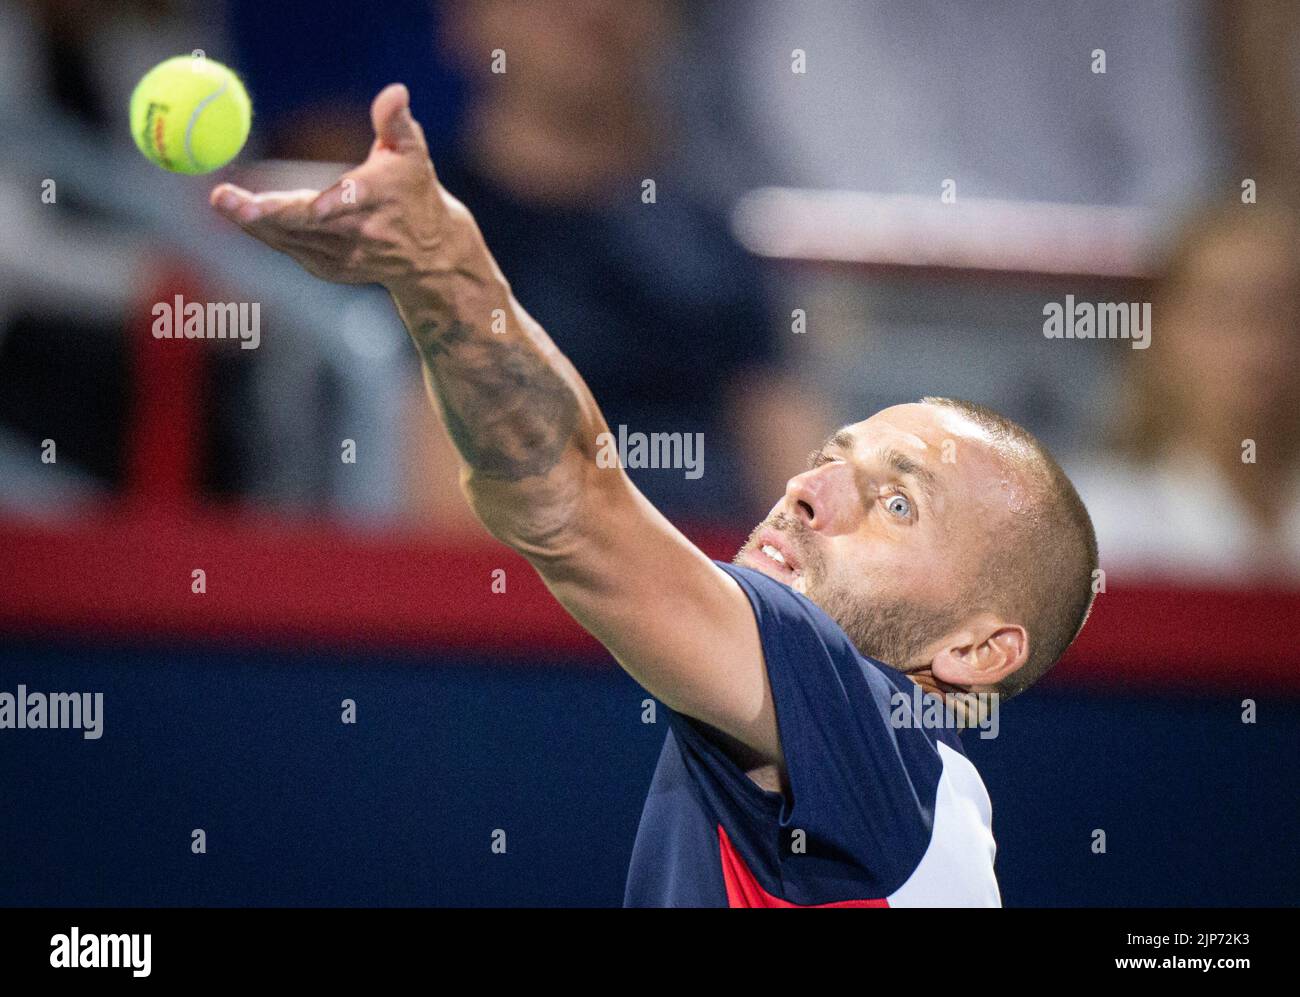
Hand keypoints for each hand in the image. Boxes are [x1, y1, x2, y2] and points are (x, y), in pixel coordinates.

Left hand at [210, 83, 462, 288]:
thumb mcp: (414, 154)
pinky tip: (242, 213)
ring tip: (222, 200)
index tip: (304, 203)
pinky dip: (265, 231)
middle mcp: (360, 232)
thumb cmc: (415, 192)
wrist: (430, 256)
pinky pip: (290, 248)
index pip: (351, 200)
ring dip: (252, 220)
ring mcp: (343, 256)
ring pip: (291, 238)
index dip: (328, 204)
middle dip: (263, 212)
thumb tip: (395, 91)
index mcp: (380, 198)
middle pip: (305, 224)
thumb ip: (397, 123)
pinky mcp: (330, 268)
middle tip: (223, 197)